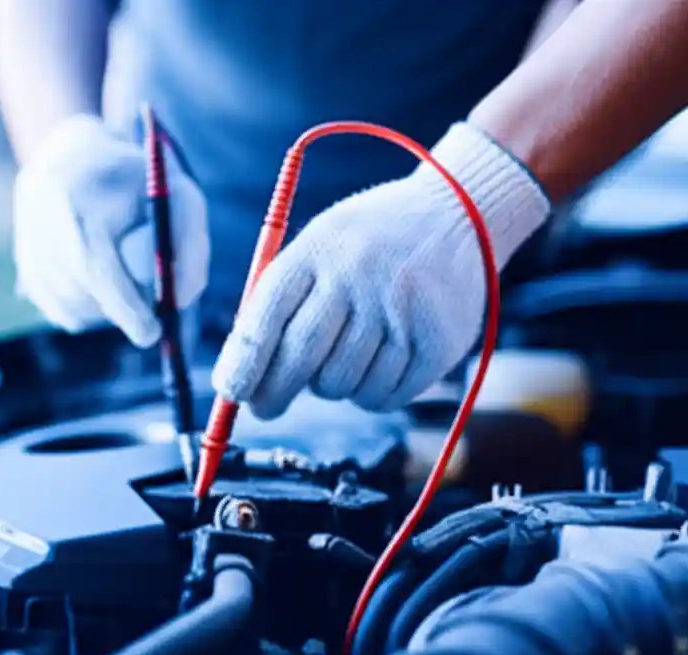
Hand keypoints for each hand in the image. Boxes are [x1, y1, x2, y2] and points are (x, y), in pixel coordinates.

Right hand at [13, 114, 209, 345]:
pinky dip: (79, 307)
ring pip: (65, 302)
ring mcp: (26, 241)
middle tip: (143, 318)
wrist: (72, 154)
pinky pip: (51, 304)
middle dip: (116, 311)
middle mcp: (42, 220)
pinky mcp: (20, 258)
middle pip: (79, 290)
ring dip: (99, 308)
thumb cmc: (136, 179)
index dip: (124, 306)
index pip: (96, 266)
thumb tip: (180, 300)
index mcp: (80, 198)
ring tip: (121, 286)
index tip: (150, 333)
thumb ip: (189, 246)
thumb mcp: (177, 196)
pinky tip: (95, 286)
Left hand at [212, 123, 550, 417]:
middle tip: (265, 407)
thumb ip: (279, 302)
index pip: (265, 317)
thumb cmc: (368, 241)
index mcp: (317, 251)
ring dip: (331, 386)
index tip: (230, 392)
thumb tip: (240, 373)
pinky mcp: (437, 341)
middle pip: (300, 358)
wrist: (458, 214)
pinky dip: (369, 394)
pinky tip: (376, 366)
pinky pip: (383, 397)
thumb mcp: (318, 244)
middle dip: (273, 392)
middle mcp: (358, 277)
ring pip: (340, 385)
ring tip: (344, 356)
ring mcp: (401, 310)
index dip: (242, 363)